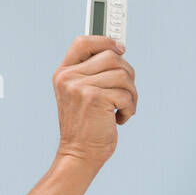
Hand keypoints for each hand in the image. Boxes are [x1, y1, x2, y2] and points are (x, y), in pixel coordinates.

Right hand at [52, 35, 136, 165]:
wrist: (79, 153)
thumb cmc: (85, 127)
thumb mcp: (81, 95)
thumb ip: (93, 73)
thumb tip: (119, 50)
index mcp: (64, 73)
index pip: (83, 43)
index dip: (105, 41)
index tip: (120, 48)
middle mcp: (68, 77)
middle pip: (111, 56)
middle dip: (127, 74)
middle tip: (125, 94)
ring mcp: (80, 86)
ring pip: (123, 74)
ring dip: (131, 94)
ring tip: (123, 109)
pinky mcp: (94, 98)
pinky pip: (126, 93)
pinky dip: (129, 108)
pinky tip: (120, 118)